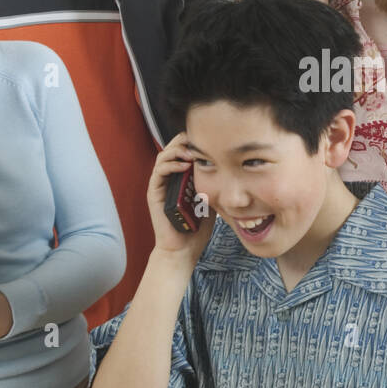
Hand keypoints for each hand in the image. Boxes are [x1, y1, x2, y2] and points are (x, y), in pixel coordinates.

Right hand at [146, 133, 215, 261]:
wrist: (184, 249)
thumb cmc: (198, 226)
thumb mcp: (212, 198)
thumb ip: (216, 182)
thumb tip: (233, 166)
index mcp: (182, 176)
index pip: (185, 149)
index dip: (195, 141)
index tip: (212, 138)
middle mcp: (170, 177)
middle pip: (173, 148)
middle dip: (186, 141)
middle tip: (201, 141)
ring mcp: (160, 184)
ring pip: (164, 156)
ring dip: (178, 150)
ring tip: (193, 153)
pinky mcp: (154, 193)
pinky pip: (158, 172)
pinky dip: (170, 165)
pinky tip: (184, 166)